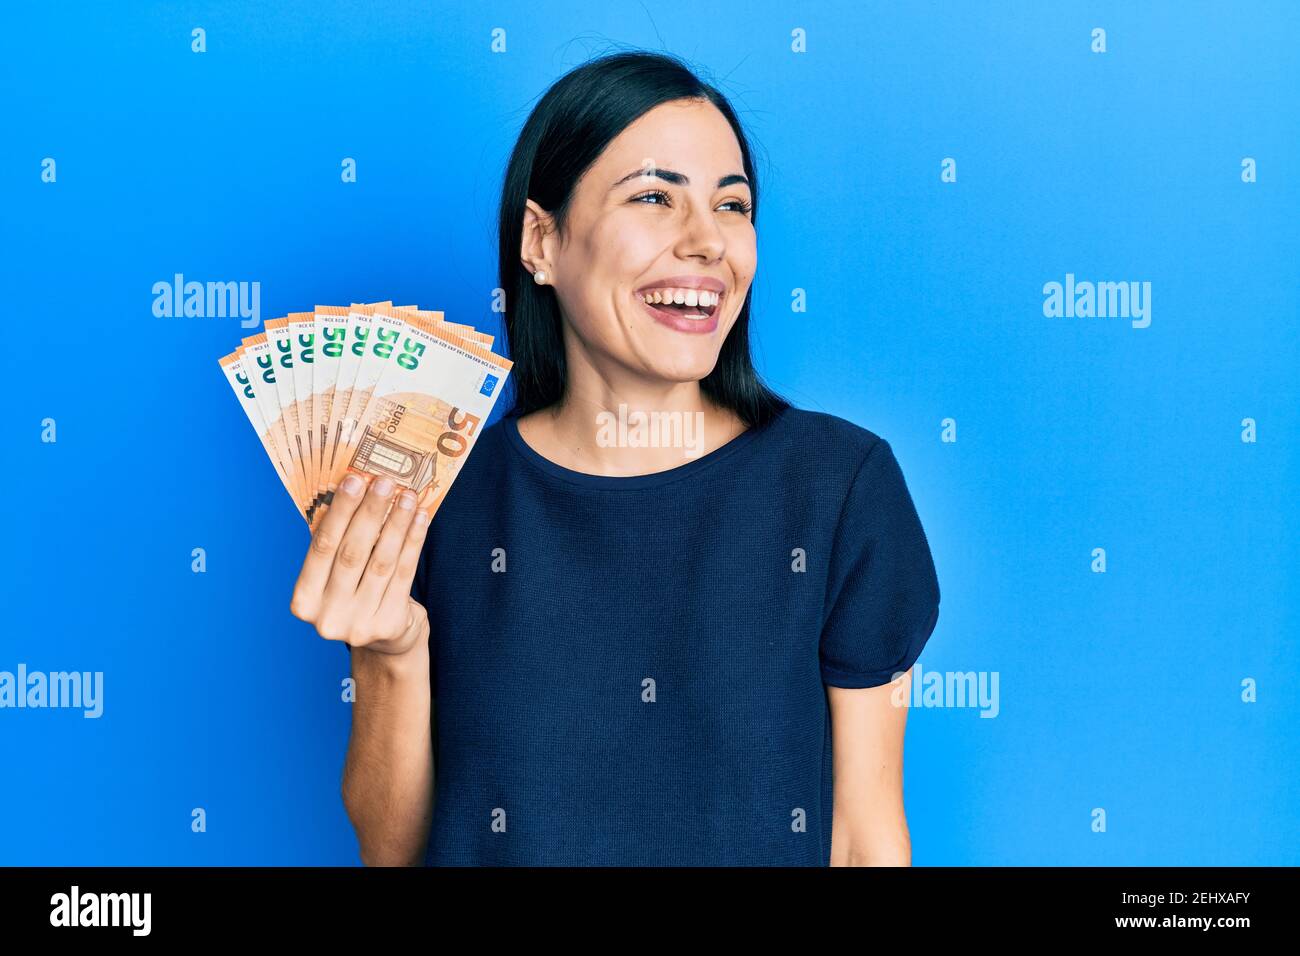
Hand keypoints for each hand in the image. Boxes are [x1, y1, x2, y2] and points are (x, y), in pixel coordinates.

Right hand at [290, 472, 432, 657]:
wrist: (384, 641)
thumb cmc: (356, 594)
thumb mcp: (336, 576)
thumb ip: (338, 544)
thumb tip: (356, 490)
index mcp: (304, 601)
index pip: (322, 547)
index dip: (339, 512)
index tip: (354, 479)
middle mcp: (327, 617)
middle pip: (352, 553)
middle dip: (370, 513)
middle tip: (384, 481)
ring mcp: (359, 625)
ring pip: (381, 562)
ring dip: (397, 523)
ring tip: (407, 495)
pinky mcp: (389, 625)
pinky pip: (404, 573)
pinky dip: (414, 541)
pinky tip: (421, 519)